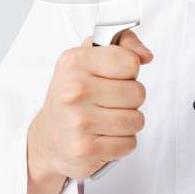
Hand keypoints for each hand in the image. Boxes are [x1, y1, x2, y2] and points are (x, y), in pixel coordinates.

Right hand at [28, 29, 152, 182]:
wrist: (48, 139)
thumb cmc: (74, 95)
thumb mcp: (90, 58)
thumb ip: (123, 44)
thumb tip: (146, 55)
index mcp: (74, 62)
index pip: (130, 62)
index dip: (128, 71)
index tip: (113, 77)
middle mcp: (73, 90)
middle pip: (138, 92)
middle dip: (129, 99)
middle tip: (108, 102)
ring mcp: (79, 122)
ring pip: (137, 120)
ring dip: (128, 122)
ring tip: (106, 120)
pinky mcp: (86, 149)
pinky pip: (130, 143)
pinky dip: (121, 142)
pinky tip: (102, 137)